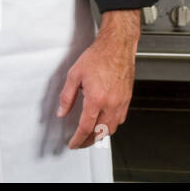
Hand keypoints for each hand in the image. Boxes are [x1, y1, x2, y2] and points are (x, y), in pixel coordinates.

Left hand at [57, 9, 140, 148]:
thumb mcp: (74, 75)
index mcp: (96, 98)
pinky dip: (111, 126)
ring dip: (100, 135)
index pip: (86, 127)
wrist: (117, 47)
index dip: (78, 139)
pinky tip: (104, 124)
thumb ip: (67, 96)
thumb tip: (62, 111)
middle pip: (100, 132)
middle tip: (79, 143)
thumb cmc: (98, 57)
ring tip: (90, 136)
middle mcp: (111, 104)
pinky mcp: (127, 100)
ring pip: (112, 129)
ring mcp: (121, 103)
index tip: (72, 143)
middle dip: (88, 141)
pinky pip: (120, 120)